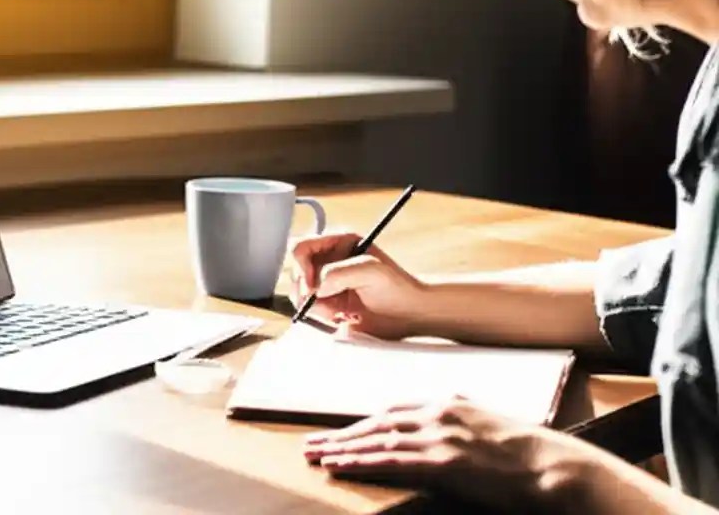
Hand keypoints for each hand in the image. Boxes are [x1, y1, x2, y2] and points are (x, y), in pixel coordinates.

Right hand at [290, 232, 427, 339]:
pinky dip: (321, 316)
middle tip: (322, 304)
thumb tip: (315, 287)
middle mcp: (328, 261)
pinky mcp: (330, 304)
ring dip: (315, 306)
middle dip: (305, 290)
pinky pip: (311, 310)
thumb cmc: (398, 287)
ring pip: (300, 294)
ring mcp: (328, 284)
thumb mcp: (370, 271)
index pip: (301, 248)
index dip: (300, 267)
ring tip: (339, 312)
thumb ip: (338, 273)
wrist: (412, 314)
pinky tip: (343, 318)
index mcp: (337, 244)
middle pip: (295, 272)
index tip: (311, 287)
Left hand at [303, 399, 575, 509]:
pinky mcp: (440, 461)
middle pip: (377, 422)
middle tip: (313, 443)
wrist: (557, 467)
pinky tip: (337, 466)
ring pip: (376, 440)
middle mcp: (438, 414)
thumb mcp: (494, 430)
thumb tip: (454, 442)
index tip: (344, 431)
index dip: (366, 423)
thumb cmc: (535, 456)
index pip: (395, 410)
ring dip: (341, 448)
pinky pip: (388, 461)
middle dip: (343, 433)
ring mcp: (438, 436)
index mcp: (451, 403)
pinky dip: (359, 462)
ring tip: (314, 455)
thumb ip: (466, 428)